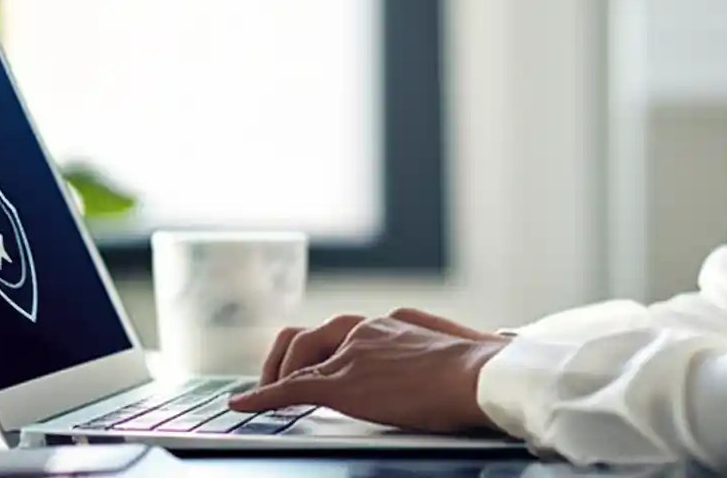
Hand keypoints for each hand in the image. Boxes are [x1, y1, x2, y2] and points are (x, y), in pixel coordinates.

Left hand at [230, 308, 511, 432]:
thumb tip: (458, 360)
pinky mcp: (341, 385)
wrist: (480, 376)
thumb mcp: (457, 355)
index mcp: (392, 321)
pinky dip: (261, 397)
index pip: (343, 330)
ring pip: (296, 358)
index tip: (311, 363)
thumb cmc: (482, 372)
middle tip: (275, 382)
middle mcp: (366, 329)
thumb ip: (439, 355)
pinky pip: (290, 388)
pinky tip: (244, 404)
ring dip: (274, 376)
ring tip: (260, 395)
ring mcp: (351, 354)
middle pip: (310, 335)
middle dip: (287, 359)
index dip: (321, 349)